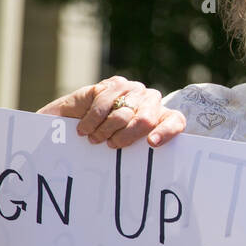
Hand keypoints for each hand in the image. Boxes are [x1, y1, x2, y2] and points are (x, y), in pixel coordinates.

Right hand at [38, 75, 185, 147]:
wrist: (69, 128)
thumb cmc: (102, 143)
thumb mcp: (123, 151)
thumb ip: (138, 152)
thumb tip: (148, 162)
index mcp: (160, 119)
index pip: (175, 121)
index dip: (166, 131)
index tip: (151, 143)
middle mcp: (151, 102)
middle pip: (147, 119)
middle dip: (127, 135)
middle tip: (111, 145)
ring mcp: (133, 90)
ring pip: (124, 113)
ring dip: (106, 129)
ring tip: (95, 138)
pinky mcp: (114, 84)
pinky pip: (105, 103)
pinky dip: (92, 119)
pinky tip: (84, 127)